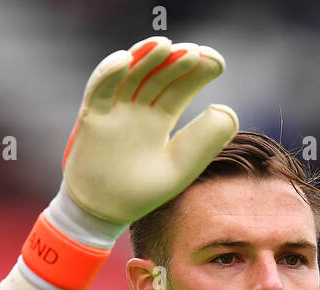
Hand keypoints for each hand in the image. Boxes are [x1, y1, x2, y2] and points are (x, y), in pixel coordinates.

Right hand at [60, 36, 239, 223]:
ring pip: (130, 75)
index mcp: (160, 118)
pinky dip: (109, 72)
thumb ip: (205, 140)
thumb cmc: (143, 193)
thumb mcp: (182, 167)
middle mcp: (138, 108)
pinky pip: (99, 88)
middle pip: (158, 75)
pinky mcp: (92, 116)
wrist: (105, 213)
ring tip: (165, 46)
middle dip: (175, 62)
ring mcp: (115, 109)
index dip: (197, 72)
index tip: (217, 62)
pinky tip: (125, 59)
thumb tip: (226, 108)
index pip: (180, 87)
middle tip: (194, 53)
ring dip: (146, 58)